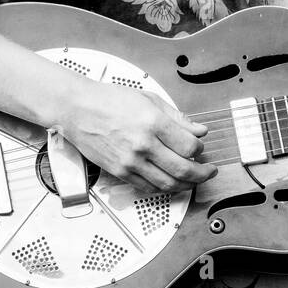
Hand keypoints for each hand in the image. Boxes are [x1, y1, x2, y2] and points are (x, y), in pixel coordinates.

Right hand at [63, 81, 217, 193]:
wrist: (78, 109)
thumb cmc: (109, 100)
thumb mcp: (150, 99)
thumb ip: (178, 118)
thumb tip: (199, 130)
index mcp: (153, 123)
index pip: (189, 146)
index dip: (200, 149)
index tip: (201, 147)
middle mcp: (143, 145)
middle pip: (183, 169)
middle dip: (202, 173)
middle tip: (209, 171)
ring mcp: (130, 161)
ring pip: (168, 183)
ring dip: (187, 184)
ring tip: (194, 179)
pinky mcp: (120, 172)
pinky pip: (148, 187)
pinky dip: (164, 188)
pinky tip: (171, 182)